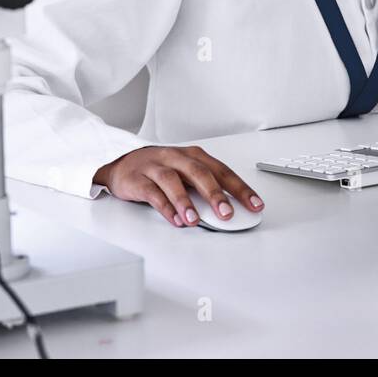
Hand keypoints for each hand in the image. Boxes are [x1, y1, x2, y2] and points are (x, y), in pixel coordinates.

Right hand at [94, 145, 263, 227]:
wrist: (122, 164)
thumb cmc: (161, 169)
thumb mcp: (186, 174)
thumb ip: (205, 188)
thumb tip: (231, 208)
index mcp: (194, 156)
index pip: (222, 171)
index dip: (240, 188)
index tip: (255, 204)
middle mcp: (176, 158)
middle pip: (199, 172)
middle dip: (215, 194)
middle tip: (227, 213)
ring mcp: (156, 167)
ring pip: (173, 180)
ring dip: (185, 201)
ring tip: (194, 220)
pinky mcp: (137, 179)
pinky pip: (152, 192)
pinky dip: (164, 207)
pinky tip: (174, 219)